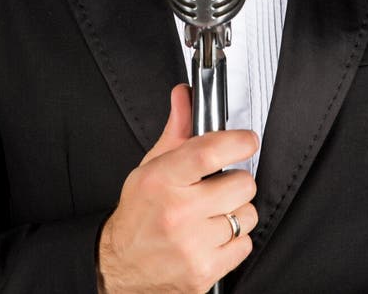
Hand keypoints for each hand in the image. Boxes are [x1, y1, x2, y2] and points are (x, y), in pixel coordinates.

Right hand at [96, 83, 259, 292]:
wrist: (120, 265)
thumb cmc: (139, 213)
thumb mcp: (151, 167)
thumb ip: (177, 130)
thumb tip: (185, 96)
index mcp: (162, 180)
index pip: (209, 152)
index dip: (237, 141)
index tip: (248, 140)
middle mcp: (178, 212)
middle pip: (241, 184)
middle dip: (236, 181)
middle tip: (220, 184)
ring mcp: (192, 245)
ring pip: (247, 215)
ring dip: (236, 212)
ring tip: (213, 213)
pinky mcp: (205, 272)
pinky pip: (245, 244)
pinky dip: (235, 240)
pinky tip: (213, 236)